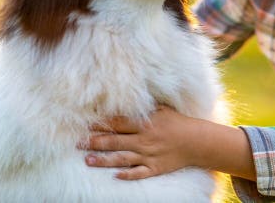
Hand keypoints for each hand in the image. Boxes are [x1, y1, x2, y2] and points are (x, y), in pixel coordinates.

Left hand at [81, 106, 199, 179]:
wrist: (197, 141)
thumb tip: (129, 99)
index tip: (86, 125)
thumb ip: (144, 108)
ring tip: (87, 160)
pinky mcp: (155, 168)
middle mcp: (144, 140)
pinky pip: (139, 173)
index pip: (118, 124)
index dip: (101, 124)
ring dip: (104, 160)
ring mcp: (149, 155)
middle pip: (115, 141)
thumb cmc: (178, 123)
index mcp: (145, 124)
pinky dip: (127, 174)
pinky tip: (114, 175)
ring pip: (122, 158)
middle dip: (95, 141)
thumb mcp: (162, 110)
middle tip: (77, 143)